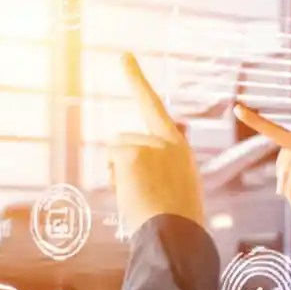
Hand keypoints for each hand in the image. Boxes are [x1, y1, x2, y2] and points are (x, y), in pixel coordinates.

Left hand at [105, 53, 204, 230]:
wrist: (177, 234)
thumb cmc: (177, 221)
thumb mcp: (176, 188)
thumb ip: (158, 168)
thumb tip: (125, 165)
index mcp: (179, 147)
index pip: (153, 106)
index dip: (136, 79)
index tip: (123, 55)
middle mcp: (166, 140)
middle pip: (124, 141)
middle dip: (123, 166)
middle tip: (144, 194)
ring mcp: (149, 144)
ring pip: (115, 152)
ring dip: (119, 175)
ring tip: (142, 197)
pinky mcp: (132, 153)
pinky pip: (111, 163)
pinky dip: (116, 180)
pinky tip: (134, 194)